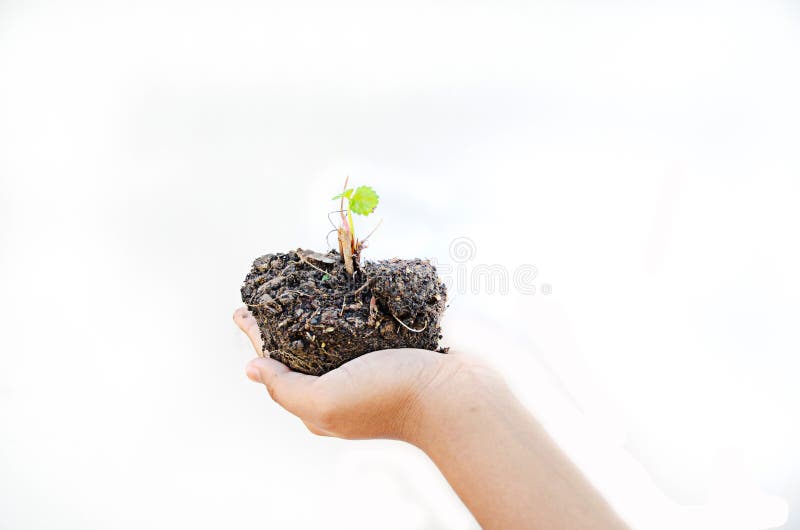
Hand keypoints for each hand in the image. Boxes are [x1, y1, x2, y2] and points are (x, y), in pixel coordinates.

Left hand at [233, 307, 478, 441]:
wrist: (455, 395)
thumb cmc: (388, 396)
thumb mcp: (325, 400)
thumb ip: (285, 387)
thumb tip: (252, 369)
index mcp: (320, 405)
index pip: (276, 367)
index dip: (257, 338)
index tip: (242, 310)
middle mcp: (342, 389)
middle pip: (301, 351)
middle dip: (281, 323)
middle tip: (268, 294)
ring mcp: (369, 371)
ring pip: (333, 339)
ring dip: (315, 315)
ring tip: (301, 289)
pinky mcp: (394, 354)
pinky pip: (364, 331)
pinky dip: (350, 313)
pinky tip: (345, 295)